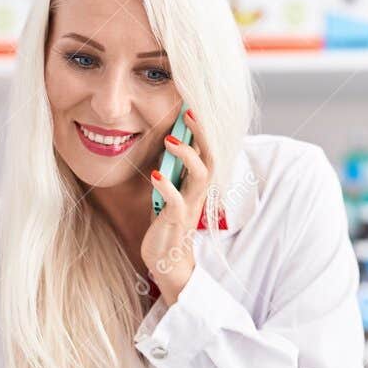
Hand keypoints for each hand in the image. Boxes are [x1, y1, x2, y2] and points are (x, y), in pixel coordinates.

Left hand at [143, 108, 211, 305]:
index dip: (203, 129)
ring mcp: (189, 207)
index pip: (207, 150)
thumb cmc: (166, 226)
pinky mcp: (176, 222)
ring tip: (170, 141)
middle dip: (202, 133)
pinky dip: (167, 186)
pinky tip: (155, 175)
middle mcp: (198, 192)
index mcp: (196, 184)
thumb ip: (169, 170)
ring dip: (187, 156)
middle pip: (212, 156)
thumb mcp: (168, 192)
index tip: (192, 104)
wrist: (167, 263)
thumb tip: (163, 143)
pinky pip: (177, 202)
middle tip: (189, 111)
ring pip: (201, 176)